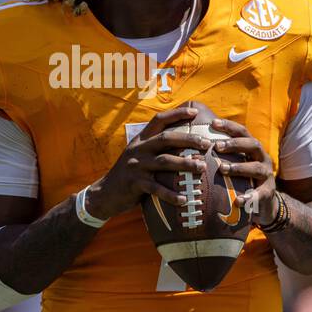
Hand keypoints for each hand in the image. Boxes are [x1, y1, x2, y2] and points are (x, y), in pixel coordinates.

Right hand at [86, 106, 210, 220]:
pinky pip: (156, 188)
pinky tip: (184, 199)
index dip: (176, 114)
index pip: (159, 120)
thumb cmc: (130, 174)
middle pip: (165, 139)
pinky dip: (171, 194)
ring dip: (185, 164)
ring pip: (164, 161)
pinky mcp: (134, 183)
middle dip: (188, 139)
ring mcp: (136, 166)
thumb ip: (155, 148)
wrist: (105, 193)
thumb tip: (183, 144)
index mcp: (141, 140)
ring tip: (202, 168)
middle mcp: (138, 149)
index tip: (195, 112)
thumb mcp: (138, 155)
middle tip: (206, 144)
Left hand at [208, 117, 277, 224]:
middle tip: (217, 146)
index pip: (243, 132)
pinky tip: (238, 201)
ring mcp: (266, 175)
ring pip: (256, 168)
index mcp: (252, 149)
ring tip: (223, 169)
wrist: (264, 202)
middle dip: (235, 144)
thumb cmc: (243, 178)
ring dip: (239, 167)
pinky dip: (249, 197)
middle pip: (253, 145)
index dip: (229, 126)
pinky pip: (260, 194)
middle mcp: (262, 158)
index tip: (213, 123)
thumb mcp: (236, 163)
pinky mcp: (268, 192)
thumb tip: (195, 142)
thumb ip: (222, 154)